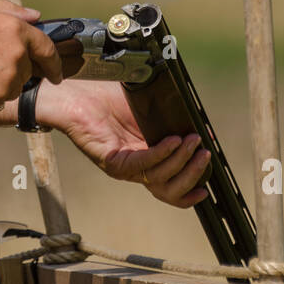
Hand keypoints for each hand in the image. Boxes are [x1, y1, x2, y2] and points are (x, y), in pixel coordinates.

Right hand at [0, 0, 62, 109]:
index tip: (56, 72)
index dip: (54, 62)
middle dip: (16, 66)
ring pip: (16, 83)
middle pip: (29, 67)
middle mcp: (17, 54)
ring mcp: (9, 77)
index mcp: (16, 29)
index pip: (46, 47)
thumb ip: (11, 10)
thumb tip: (35, 16)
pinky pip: (2, 97)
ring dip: (4, 79)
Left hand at [39, 79, 208, 207]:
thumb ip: (173, 120)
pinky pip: (143, 163)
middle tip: (205, 155)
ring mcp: (124, 168)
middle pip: (169, 189)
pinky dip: (162, 153)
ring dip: (181, 160)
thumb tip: (201, 128)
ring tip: (192, 141)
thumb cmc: (107, 98)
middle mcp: (136, 169)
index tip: (207, 185)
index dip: (189, 189)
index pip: (170, 186)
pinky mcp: (113, 161)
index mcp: (145, 159)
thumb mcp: (148, 110)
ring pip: (160, 178)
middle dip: (192, 173)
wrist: (75, 94)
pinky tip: (173, 140)